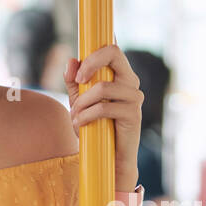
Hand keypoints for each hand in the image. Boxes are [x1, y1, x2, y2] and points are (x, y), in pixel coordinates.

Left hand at [64, 43, 142, 189]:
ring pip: (103, 87)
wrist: (108, 156)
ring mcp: (134, 97)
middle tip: (78, 81)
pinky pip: (104, 108)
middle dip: (90, 64)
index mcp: (119, 73)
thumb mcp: (79, 100)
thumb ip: (74, 81)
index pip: (112, 48)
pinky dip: (86, 116)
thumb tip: (71, 60)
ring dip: (83, 102)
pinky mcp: (133, 114)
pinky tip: (81, 124)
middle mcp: (130, 81)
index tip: (78, 67)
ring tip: (75, 115)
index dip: (95, 49)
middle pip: (114, 53)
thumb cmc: (95, 125)